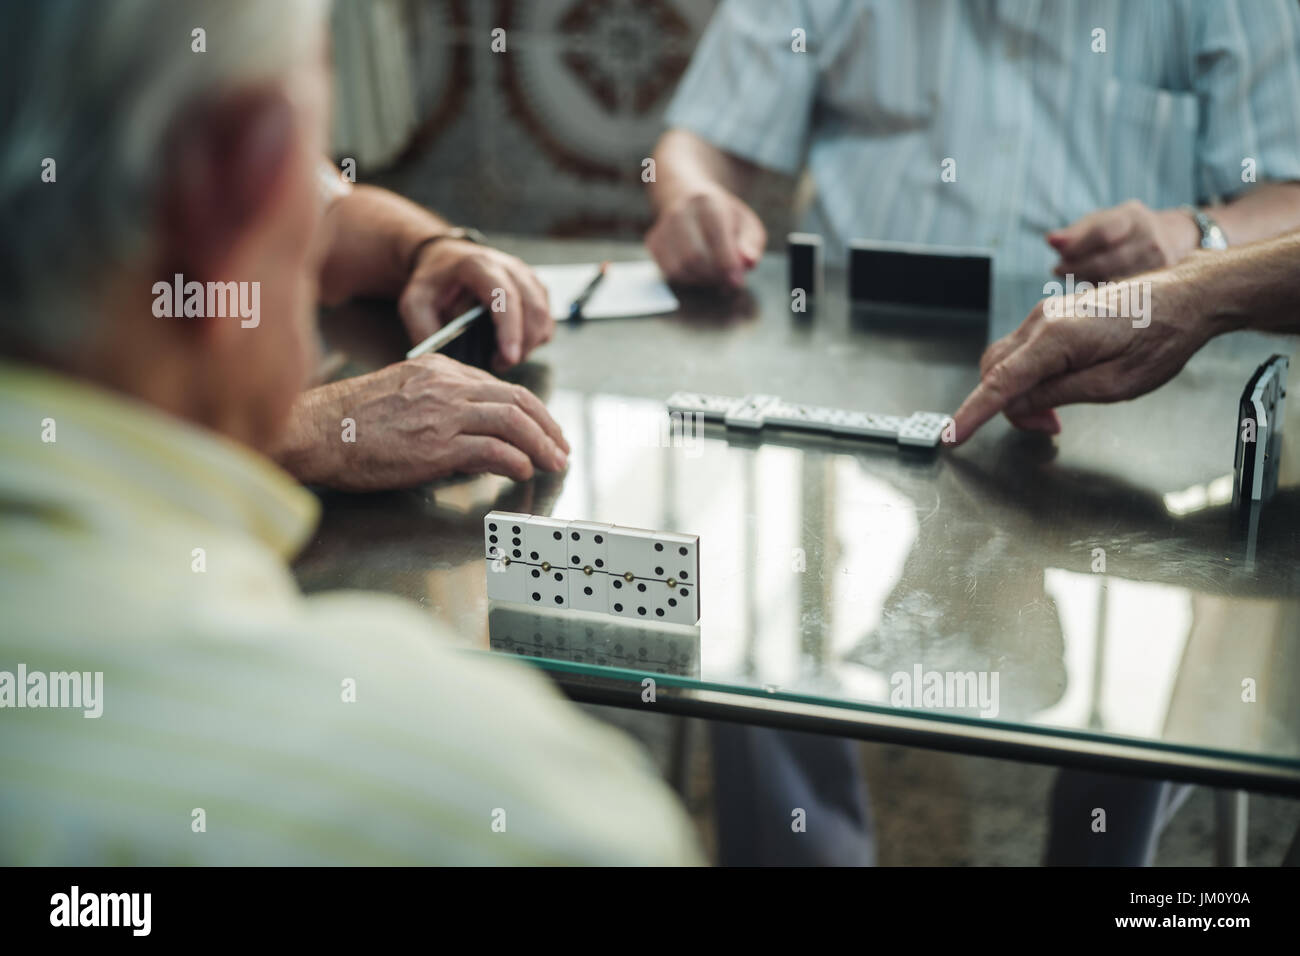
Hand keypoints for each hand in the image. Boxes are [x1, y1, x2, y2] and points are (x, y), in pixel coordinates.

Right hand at [277, 354, 568, 489]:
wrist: (317, 431)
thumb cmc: (349, 422)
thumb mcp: (401, 395)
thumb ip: (439, 404)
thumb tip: (473, 432)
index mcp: (438, 370)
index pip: (499, 386)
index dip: (529, 409)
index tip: (542, 428)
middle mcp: (446, 386)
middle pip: (516, 399)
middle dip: (547, 425)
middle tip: (561, 447)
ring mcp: (443, 414)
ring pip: (512, 421)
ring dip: (541, 444)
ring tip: (554, 462)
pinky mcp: (437, 446)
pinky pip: (491, 449)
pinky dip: (515, 460)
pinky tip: (523, 471)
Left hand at [399, 239, 553, 369]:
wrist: (444, 258)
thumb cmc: (432, 282)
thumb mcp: (414, 303)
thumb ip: (424, 331)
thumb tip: (444, 363)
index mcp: (478, 266)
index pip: (505, 297)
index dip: (510, 329)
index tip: (509, 358)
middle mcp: (508, 266)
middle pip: (534, 308)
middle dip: (524, 344)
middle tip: (499, 364)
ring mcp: (525, 274)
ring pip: (545, 314)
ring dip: (531, 343)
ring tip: (504, 356)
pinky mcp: (534, 285)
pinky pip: (547, 315)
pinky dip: (537, 336)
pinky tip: (514, 344)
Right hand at [645, 184, 765, 287]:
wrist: (689, 198)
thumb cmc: (723, 217)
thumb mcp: (746, 224)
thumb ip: (751, 244)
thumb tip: (748, 263)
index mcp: (706, 202)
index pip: (715, 238)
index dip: (727, 264)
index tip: (738, 281)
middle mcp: (679, 213)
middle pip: (694, 258)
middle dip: (714, 276)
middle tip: (728, 280)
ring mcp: (662, 228)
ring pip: (680, 269)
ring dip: (702, 280)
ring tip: (715, 274)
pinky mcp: (653, 243)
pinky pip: (670, 273)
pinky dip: (688, 279)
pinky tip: (700, 272)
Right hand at [951, 270, 1213, 443]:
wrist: (1183, 299)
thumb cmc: (1158, 340)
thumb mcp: (1114, 384)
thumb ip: (1057, 394)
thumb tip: (1016, 405)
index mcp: (1056, 338)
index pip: (999, 384)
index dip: (971, 414)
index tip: (951, 437)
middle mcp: (1042, 321)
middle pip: (994, 372)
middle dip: (1007, 407)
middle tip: (1048, 427)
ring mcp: (1044, 316)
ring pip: (1004, 362)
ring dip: (1018, 394)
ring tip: (1056, 413)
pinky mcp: (1051, 317)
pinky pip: (1021, 352)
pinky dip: (1028, 377)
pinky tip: (1058, 388)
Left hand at [1048, 200, 1199, 281]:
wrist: (1172, 237)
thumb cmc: (1124, 229)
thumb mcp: (1103, 220)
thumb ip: (1076, 231)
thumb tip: (1051, 240)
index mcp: (1133, 217)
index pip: (1103, 233)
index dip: (1077, 245)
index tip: (1057, 254)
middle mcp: (1149, 239)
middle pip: (1106, 261)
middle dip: (1077, 267)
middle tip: (1057, 270)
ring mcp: (1157, 263)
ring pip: (1113, 280)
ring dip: (1087, 281)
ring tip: (1073, 277)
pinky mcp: (1159, 283)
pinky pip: (1124, 294)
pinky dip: (1103, 293)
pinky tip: (1091, 290)